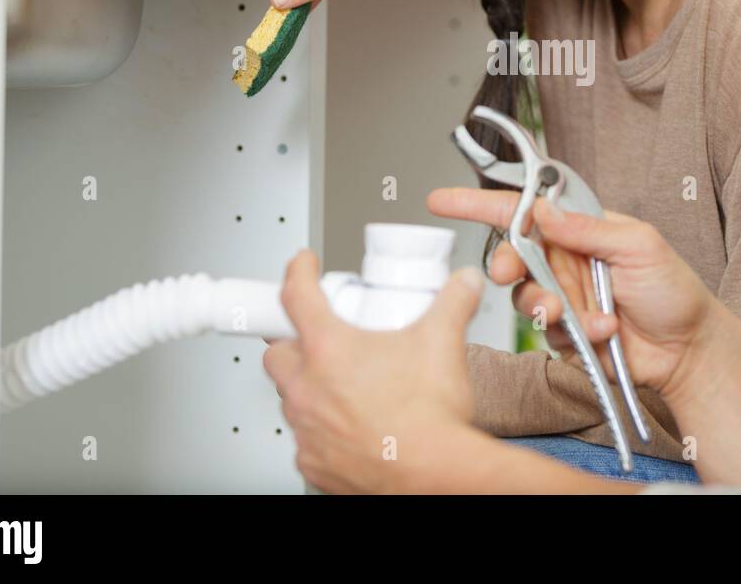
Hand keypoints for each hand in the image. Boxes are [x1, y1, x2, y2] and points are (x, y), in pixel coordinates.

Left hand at [262, 248, 483, 492]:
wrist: (436, 474)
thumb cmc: (430, 416)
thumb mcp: (445, 340)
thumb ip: (454, 301)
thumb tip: (463, 283)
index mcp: (329, 349)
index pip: (295, 295)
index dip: (297, 272)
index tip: (302, 265)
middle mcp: (308, 389)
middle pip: (278, 352)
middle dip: (293, 340)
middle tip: (320, 338)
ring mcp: (307, 429)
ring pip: (291, 398)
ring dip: (308, 387)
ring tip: (342, 386)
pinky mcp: (314, 462)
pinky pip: (306, 439)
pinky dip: (321, 430)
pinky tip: (349, 426)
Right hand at [426, 188, 716, 401]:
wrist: (688, 351)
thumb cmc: (674, 291)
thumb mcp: (639, 246)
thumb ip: (587, 228)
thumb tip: (542, 209)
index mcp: (580, 230)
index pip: (525, 210)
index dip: (481, 203)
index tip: (443, 200)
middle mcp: (565, 261)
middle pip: (511, 255)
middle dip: (506, 264)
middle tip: (511, 272)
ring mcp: (563, 298)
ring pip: (523, 297)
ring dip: (545, 304)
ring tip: (577, 313)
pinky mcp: (566, 334)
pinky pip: (549, 332)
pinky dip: (578, 332)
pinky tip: (608, 332)